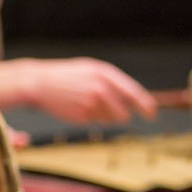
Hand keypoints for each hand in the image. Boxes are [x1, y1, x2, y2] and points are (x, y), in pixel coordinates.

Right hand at [27, 58, 157, 123]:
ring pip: (109, 119)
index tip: (152, 114)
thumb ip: (111, 82)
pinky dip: (90, 117)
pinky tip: (77, 107)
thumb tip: (131, 100)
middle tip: (120, 115)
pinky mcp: (81, 115)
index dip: (145, 104)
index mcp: (105, 73)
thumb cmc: (66, 76)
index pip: (132, 92)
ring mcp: (91, 103)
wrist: (39, 83)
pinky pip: (94, 121)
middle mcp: (101, 88)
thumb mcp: (90, 70)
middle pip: (123, 112)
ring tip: (86, 103)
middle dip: (122, 115)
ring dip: (103, 115)